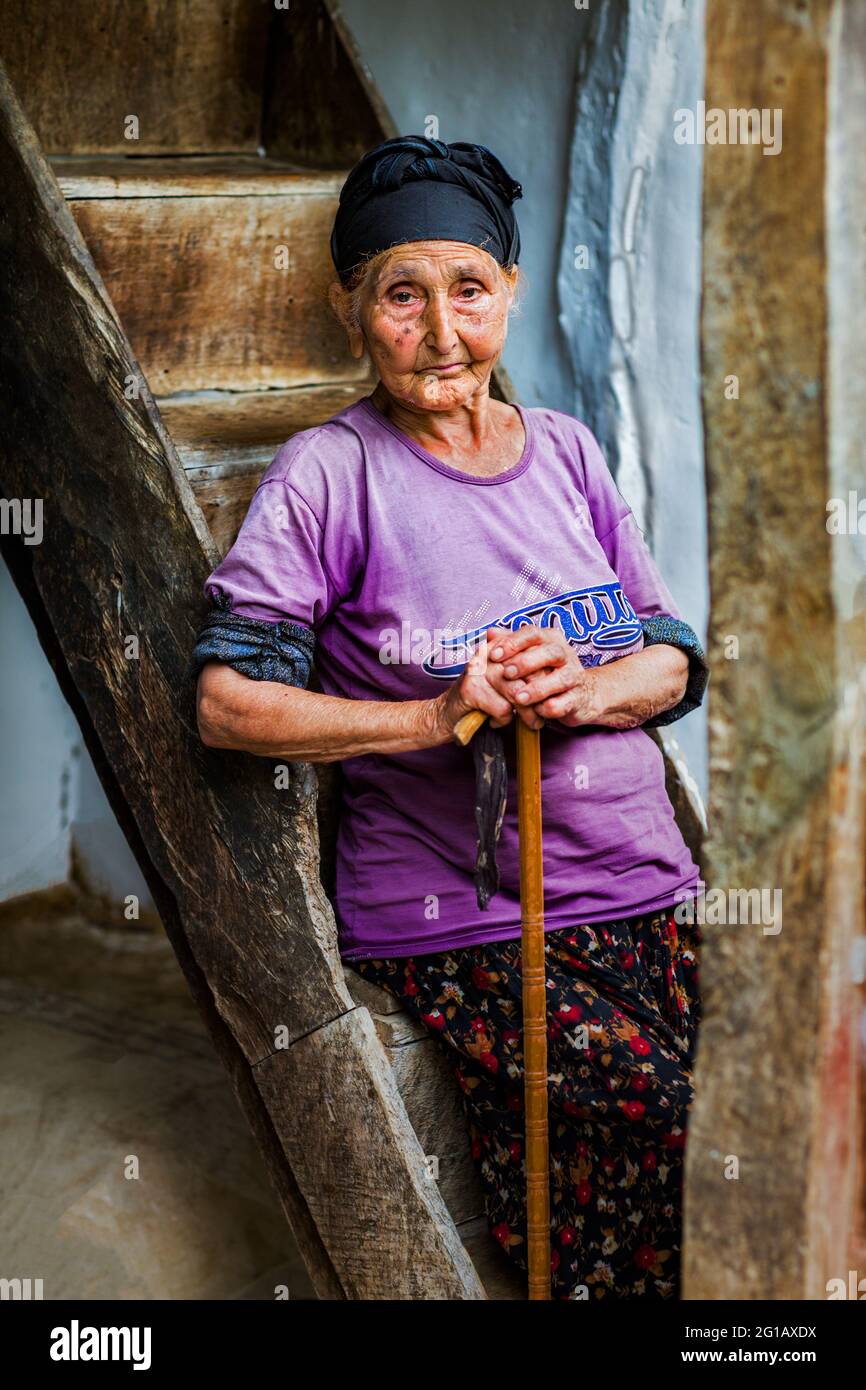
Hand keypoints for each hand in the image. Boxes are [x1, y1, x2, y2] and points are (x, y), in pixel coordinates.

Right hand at [432, 629, 541, 739]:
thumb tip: (554, 675)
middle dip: (538, 699)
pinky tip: (494, 721)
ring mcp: (478, 670)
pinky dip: (503, 720)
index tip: (549, 698)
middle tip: (542, 716)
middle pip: (528, 674)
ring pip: (517, 692)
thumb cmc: (480, 700)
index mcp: (498, 646)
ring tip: (528, 723)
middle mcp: (488, 653)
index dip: (545, 680)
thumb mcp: (505, 684)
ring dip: (526, 714)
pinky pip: (503, 707)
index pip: (533, 657)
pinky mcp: (470, 689)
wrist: (445, 716)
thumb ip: (525, 674)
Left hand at [484, 624, 598, 726]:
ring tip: (518, 698)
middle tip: (507, 673)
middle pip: (550, 652)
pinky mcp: (578, 699)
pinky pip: (565, 703)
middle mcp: (566, 655)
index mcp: (551, 640)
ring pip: (560, 679)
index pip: (533, 634)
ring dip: (538, 688)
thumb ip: (511, 644)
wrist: (583, 695)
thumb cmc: (549, 672)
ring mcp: (575, 677)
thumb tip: (490, 633)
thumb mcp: (530, 655)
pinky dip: (550, 708)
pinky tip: (536, 711)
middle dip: (526, 662)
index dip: (513, 643)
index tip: (494, 655)